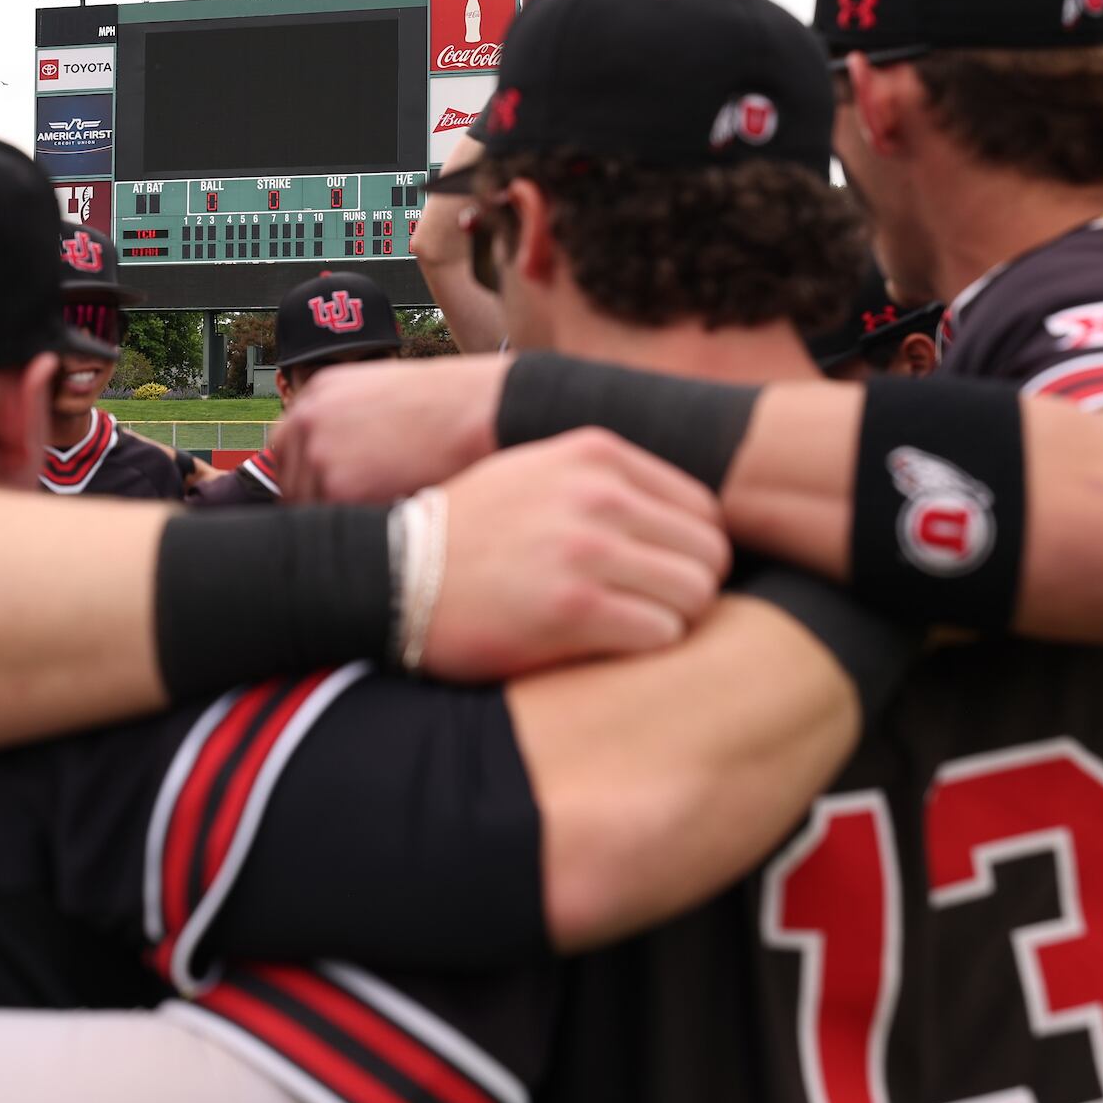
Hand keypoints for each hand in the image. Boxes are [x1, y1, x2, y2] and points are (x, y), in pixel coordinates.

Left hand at [274, 354, 511, 502]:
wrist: (475, 411)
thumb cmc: (443, 405)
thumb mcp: (380, 394)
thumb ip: (343, 420)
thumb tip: (327, 460)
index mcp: (318, 392)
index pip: (284, 447)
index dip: (302, 474)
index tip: (321, 493)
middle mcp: (309, 419)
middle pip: (288, 480)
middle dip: (314, 500)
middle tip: (350, 514)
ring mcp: (319, 453)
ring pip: (306, 506)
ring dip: (336, 516)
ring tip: (377, 512)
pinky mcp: (338, 487)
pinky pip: (331, 522)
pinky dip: (355, 526)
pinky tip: (384, 517)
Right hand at [422, 427, 726, 679]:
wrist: (394, 575)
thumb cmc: (471, 533)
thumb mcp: (537, 472)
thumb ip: (605, 478)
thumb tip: (689, 514)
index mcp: (595, 455)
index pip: (703, 508)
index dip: (692, 550)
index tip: (662, 574)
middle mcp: (597, 495)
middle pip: (708, 553)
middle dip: (690, 588)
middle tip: (651, 609)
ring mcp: (586, 550)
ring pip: (695, 595)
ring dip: (671, 620)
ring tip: (628, 627)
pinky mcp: (574, 609)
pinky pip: (661, 633)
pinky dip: (645, 647)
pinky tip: (606, 646)